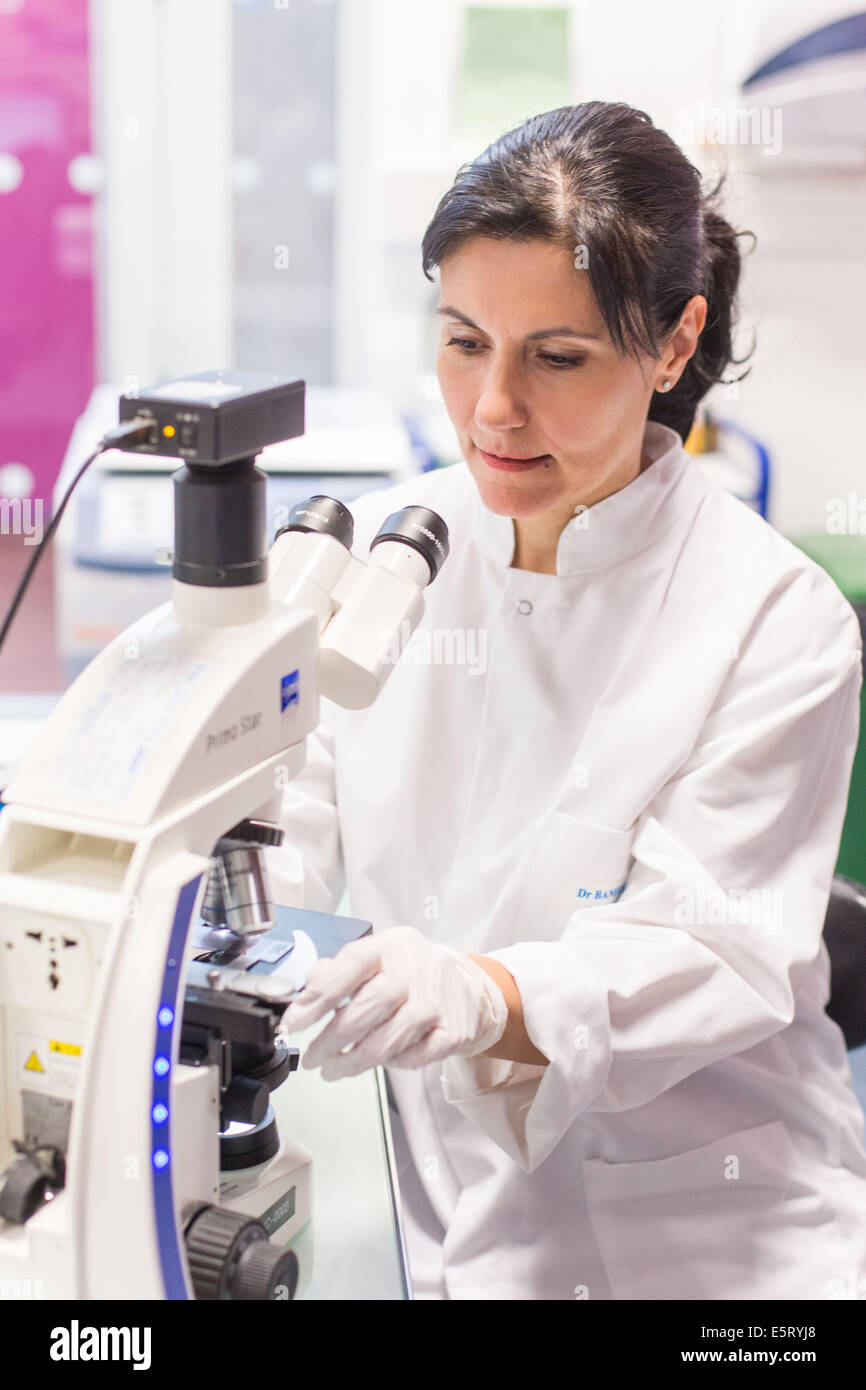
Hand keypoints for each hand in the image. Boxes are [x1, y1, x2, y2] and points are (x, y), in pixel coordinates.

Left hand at [281, 926, 508, 1079]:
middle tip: (312, 1057)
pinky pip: (413, 1057)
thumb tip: (307, 986)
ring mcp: (437, 1001)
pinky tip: (380, 1060)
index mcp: (391, 946)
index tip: (293, 1023)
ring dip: (354, 1061)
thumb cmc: (414, 971)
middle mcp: (416, 969)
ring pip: (388, 1040)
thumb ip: (341, 968)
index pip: (347, 969)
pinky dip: (392, 1063)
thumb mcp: (380, 955)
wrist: (471, 986)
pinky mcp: (454, 1031)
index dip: (316, 998)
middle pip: (366, 1009)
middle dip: (331, 1040)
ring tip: (334, 1068)